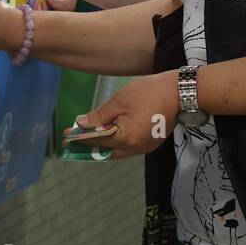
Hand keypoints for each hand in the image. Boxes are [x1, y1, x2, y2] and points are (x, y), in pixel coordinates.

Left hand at [64, 70, 179, 158]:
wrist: (180, 93)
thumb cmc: (148, 93)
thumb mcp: (120, 101)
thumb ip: (100, 115)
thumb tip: (82, 124)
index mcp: (125, 138)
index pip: (96, 141)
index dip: (79, 138)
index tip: (65, 136)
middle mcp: (135, 148)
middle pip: (108, 151)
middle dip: (92, 146)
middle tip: (77, 140)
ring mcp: (145, 147)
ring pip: (120, 150)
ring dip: (106, 145)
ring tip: (92, 135)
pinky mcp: (153, 143)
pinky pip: (130, 146)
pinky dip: (119, 142)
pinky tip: (113, 132)